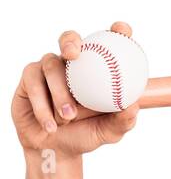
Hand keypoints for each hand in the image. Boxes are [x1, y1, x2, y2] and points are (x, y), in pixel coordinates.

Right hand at [12, 22, 139, 154]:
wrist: (56, 148)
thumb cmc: (86, 133)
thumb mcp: (110, 131)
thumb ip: (123, 119)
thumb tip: (133, 105)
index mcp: (98, 69)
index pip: (108, 43)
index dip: (117, 31)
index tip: (122, 30)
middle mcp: (73, 64)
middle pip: (70, 39)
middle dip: (71, 41)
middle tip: (75, 55)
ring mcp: (49, 69)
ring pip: (51, 66)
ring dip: (60, 92)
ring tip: (68, 116)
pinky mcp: (30, 78)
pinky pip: (33, 84)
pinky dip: (43, 106)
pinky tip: (51, 123)